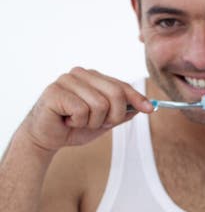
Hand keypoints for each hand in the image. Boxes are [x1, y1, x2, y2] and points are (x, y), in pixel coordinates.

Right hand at [21, 67, 152, 154]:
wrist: (47, 137)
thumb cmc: (73, 127)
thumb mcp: (103, 122)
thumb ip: (121, 113)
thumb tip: (145, 106)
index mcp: (93, 77)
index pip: (121, 85)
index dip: (137, 98)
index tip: (149, 109)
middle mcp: (81, 74)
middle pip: (115, 93)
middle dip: (113, 116)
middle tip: (99, 123)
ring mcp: (67, 80)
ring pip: (99, 105)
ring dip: (92, 122)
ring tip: (78, 121)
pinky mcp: (55, 91)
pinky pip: (82, 111)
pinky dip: (78, 122)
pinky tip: (67, 120)